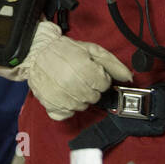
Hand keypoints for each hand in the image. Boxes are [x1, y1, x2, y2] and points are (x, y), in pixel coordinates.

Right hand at [3, 21, 132, 120]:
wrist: (36, 52)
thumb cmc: (64, 50)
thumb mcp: (91, 50)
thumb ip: (112, 63)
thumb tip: (128, 77)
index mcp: (84, 69)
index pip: (104, 85)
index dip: (100, 78)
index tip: (92, 72)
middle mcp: (72, 85)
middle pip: (94, 97)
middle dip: (91, 88)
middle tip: (81, 77)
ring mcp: (60, 97)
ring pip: (82, 107)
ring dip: (80, 97)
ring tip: (71, 84)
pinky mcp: (50, 105)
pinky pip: (67, 114)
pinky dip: (67, 106)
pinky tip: (63, 93)